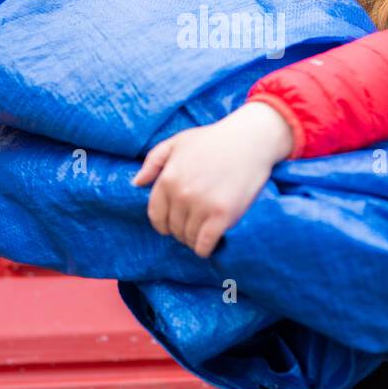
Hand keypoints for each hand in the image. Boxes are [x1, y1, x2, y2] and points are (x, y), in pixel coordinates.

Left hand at [131, 102, 294, 257]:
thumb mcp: (178, 142)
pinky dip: (204, 249)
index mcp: (168, 179)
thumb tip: (137, 183)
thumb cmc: (214, 139)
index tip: (173, 225)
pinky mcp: (222, 215)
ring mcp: (202, 205)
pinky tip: (209, 244)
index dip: (163, 224)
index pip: (156, 216)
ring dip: (194, 239)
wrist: (250, 140)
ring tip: (203, 231)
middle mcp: (181, 194)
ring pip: (188, 238)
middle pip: (174, 229)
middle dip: (181, 231)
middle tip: (194, 225)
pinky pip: (205, 245)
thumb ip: (153, 161)